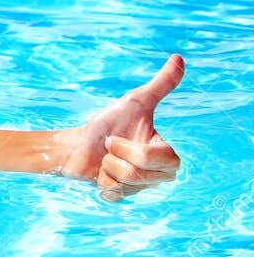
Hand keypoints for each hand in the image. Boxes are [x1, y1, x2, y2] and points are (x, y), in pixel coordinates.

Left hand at [58, 53, 184, 201]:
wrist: (76, 144)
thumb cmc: (107, 123)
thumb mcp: (135, 102)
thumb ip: (161, 85)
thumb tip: (179, 58)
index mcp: (165, 153)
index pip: (167, 160)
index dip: (138, 150)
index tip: (119, 139)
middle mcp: (157, 173)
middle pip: (143, 173)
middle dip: (119, 157)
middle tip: (110, 148)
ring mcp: (138, 188)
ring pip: (127, 183)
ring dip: (107, 168)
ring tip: (105, 160)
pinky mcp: (118, 197)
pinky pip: (113, 194)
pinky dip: (100, 182)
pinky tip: (99, 175)